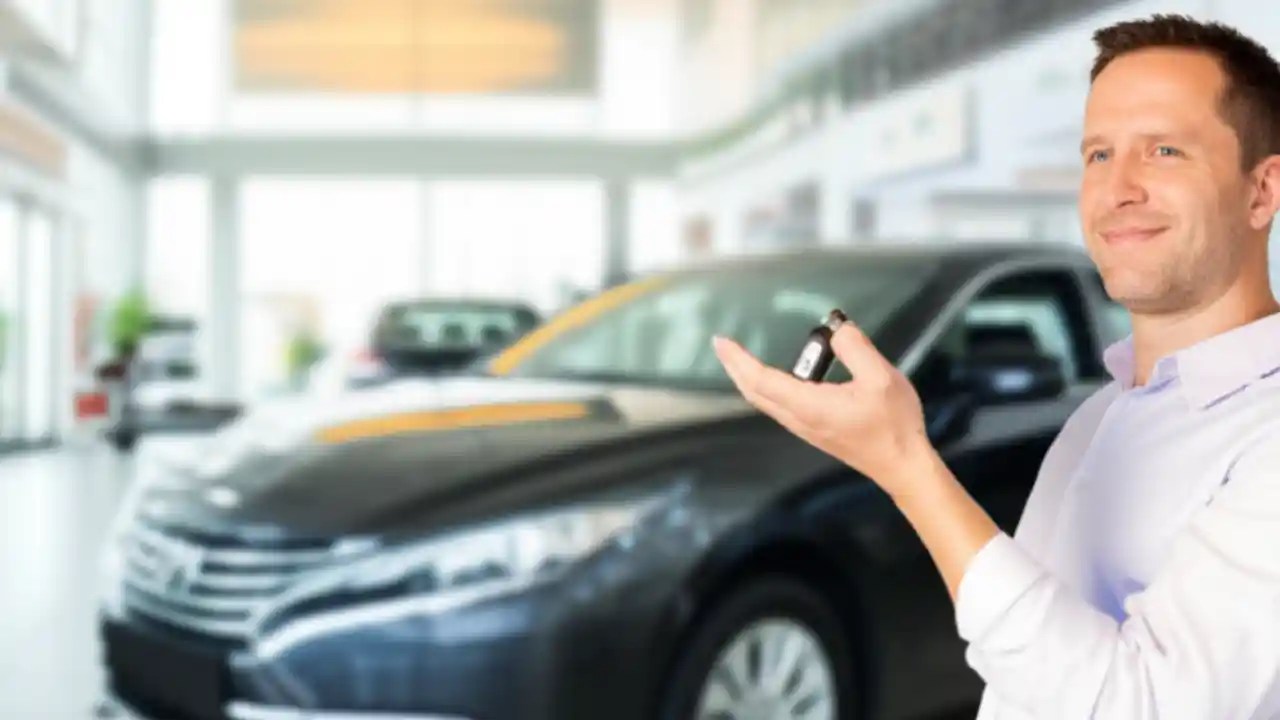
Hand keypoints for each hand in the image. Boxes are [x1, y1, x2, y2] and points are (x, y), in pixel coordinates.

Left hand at [712, 321, 938, 500]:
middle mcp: (799, 419)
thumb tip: (838, 329)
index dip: (739, 359)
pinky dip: (764, 388)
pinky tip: (771, 379)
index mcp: (809, 405)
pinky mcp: (815, 431)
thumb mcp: (880, 377)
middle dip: (735, 367)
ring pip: (765, 402)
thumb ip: (855, 348)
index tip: (722, 341)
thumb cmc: (893, 423)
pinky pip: (778, 407)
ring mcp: (805, 428)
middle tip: (722, 345)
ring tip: (740, 358)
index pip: (762, 380)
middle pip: (755, 393)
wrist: (902, 465)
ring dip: (748, 379)